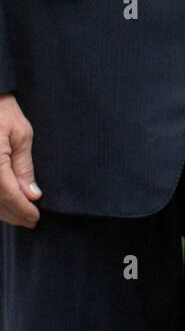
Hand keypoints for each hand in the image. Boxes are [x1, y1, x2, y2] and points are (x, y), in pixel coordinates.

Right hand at [0, 93, 40, 226]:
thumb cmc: (2, 110)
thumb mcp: (21, 133)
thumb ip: (24, 167)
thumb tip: (32, 195)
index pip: (8, 195)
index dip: (22, 210)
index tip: (35, 218)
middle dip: (13, 215)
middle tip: (31, 221)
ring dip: (2, 212)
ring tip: (20, 215)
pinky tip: (4, 204)